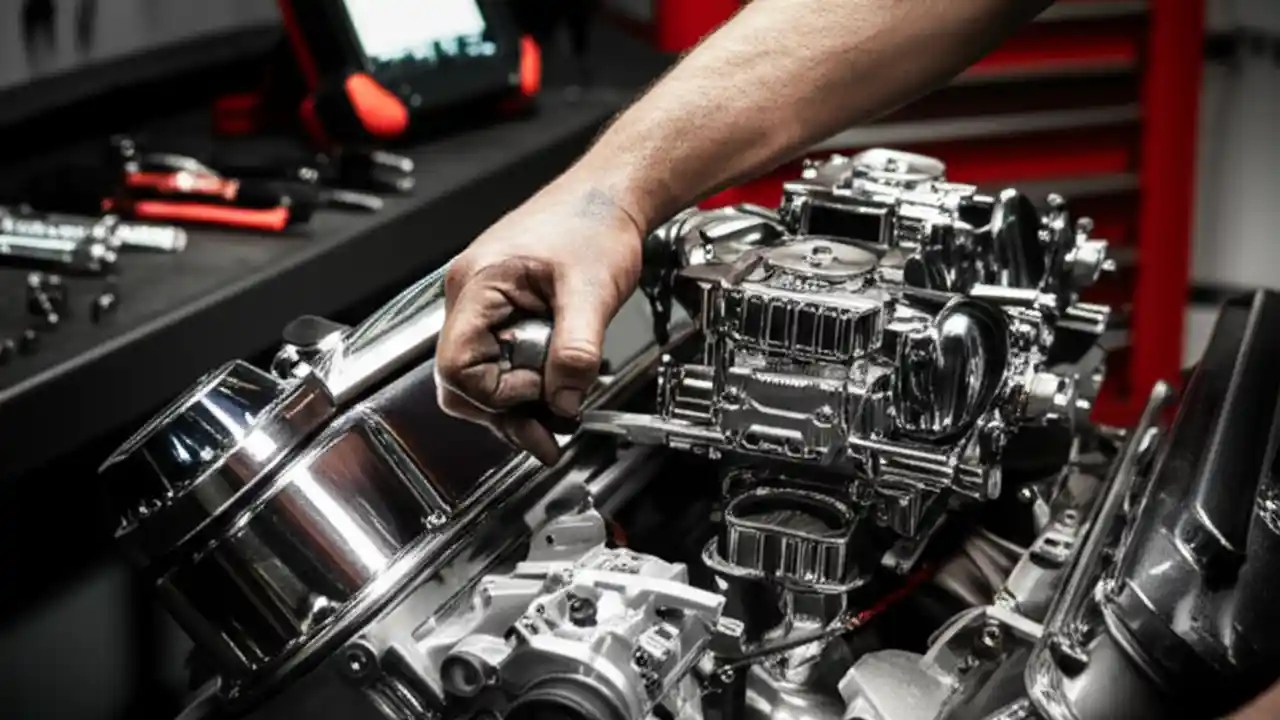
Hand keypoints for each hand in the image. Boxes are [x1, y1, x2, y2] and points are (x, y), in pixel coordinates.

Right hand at [435, 175, 643, 463]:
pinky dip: (528, 382)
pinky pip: (502, 360)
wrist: (612, 195)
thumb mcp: (592, 291)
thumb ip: (576, 351)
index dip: (498, 394)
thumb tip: (564, 401)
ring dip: (519, 403)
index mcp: (477, 286)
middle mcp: (470, 297)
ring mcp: (485, 305)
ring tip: (559, 416)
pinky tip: (557, 391)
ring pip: (483, 376)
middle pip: (462, 382)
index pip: (456, 367)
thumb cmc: (594, 222)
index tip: (541, 393)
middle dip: (504, 412)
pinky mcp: (505, 311)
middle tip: (548, 433)